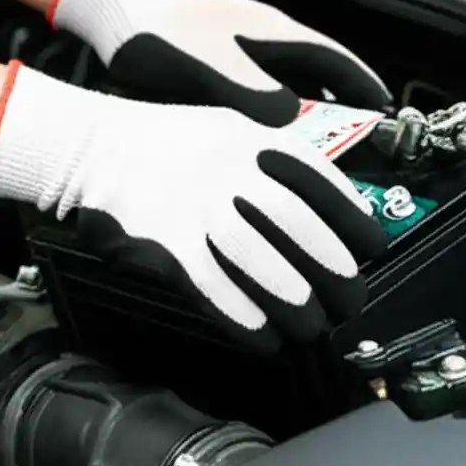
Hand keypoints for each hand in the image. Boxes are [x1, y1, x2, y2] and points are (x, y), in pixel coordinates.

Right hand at [0, 62, 387, 351]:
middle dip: (334, 269)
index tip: (373, 248)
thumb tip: (329, 207)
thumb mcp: (229, 127)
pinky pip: (215, 289)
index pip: (319, 181)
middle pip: (297, 226)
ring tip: (312, 326)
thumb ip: (275, 160)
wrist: (91, 149)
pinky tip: (265, 337)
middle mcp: (229, 171)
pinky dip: (245, 318)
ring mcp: (196, 209)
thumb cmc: (166, 143)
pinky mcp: (166, 246)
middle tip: (352, 298)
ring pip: (261, 262)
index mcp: (251, 140)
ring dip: (294, 301)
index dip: (353, 219)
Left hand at [49, 0, 391, 125]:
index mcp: (276, 35)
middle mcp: (265, 42)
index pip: (337, 61)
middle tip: (352, 145)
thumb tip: (291, 122)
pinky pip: (257, 97)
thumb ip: (257, 98)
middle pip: (317, 78)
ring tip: (311, 154)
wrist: (118, 14)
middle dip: (338, 110)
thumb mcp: (216, 71)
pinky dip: (268, 119)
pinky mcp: (218, 67)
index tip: (385, 111)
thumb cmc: (164, 34)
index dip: (364, 88)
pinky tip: (260, 142)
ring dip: (301, 118)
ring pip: (287, 89)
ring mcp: (242, 53)